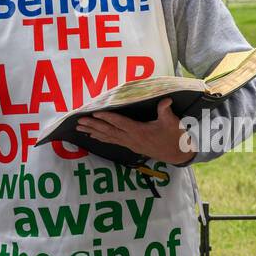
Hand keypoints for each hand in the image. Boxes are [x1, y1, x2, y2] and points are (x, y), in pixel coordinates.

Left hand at [76, 98, 194, 164]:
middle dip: (93, 125)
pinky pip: (112, 141)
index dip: (107, 117)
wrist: (176, 154)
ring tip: (80, 128)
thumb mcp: (172, 122)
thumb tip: (166, 100)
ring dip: (93, 132)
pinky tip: (93, 136)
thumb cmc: (174, 137)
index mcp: (139, 131)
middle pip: (109, 131)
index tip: (95, 113)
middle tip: (79, 121)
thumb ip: (166, 111)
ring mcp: (130, 143)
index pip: (120, 123)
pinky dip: (101, 138)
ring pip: (108, 137)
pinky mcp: (130, 146)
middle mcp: (131, 139)